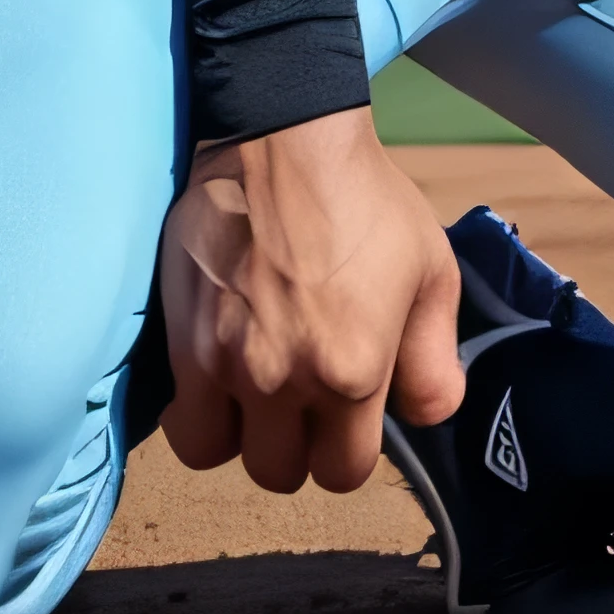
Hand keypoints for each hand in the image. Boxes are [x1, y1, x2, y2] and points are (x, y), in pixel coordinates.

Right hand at [158, 105, 465, 492]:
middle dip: (295, 447)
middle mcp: (284, 379)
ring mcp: (225, 364)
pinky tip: (220, 373)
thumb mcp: (431, 271)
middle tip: (301, 402)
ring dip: (239, 435)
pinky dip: (199, 411)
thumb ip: (434, 358)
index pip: (343, 472)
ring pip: (219, 456)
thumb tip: (428, 415)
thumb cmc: (366, 200)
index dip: (348, 450)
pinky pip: (179, 422)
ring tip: (255, 394)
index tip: (346, 414)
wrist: (283, 140)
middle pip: (280, 472)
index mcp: (352, 370)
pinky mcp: (182, 342)